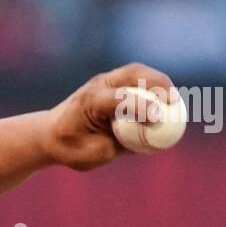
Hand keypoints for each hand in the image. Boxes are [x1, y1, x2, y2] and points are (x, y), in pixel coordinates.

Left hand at [44, 62, 175, 171]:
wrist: (50, 134)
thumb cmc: (71, 148)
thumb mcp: (95, 154)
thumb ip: (123, 144)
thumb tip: (155, 140)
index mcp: (88, 102)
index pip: (119, 99)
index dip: (141, 106)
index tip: (159, 117)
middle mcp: (97, 86)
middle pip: (132, 74)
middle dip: (157, 84)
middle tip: (175, 101)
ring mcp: (104, 81)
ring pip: (136, 71)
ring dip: (158, 81)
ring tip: (175, 100)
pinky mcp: (112, 82)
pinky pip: (137, 77)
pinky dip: (154, 85)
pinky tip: (167, 100)